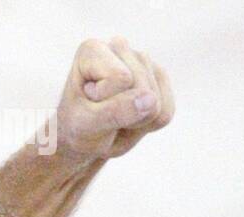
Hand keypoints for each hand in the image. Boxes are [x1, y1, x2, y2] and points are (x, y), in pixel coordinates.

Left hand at [55, 36, 173, 161]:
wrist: (84, 141)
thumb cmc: (77, 129)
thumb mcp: (85, 125)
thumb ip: (113, 111)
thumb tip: (151, 100)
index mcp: (92, 51)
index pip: (121, 79)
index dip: (105, 103)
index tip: (87, 106)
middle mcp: (119, 48)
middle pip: (141, 89)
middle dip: (123, 114)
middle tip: (101, 118)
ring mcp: (142, 61)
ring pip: (155, 101)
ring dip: (134, 122)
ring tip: (114, 118)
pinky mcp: (159, 78)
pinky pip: (165, 113)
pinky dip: (148, 126)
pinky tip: (130, 118)